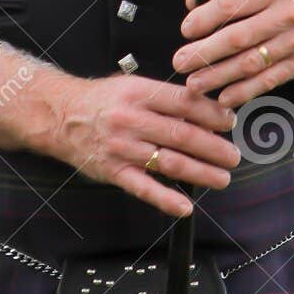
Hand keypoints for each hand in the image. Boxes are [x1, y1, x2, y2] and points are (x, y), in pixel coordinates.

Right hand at [42, 73, 241, 218]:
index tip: (230, 122)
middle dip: (213, 147)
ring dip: (199, 173)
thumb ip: (165, 99)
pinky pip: (143, 188)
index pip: (183, 103)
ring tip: (222, 178)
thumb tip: (204, 113)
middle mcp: (131, 120)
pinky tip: (185, 207)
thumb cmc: (103, 100)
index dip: (211, 113)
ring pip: (167, 162)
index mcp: (139, 93)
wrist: (60, 115)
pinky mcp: (113, 171)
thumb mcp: (133, 86)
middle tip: (233, 155)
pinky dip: (165, 199)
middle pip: (181, 135)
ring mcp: (122, 148)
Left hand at [172, 0, 293, 107]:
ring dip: (220, 76)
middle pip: (238, 37)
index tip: (185, 30)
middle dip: (205, 53)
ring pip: (252, 62)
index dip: (205, 18)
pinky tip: (226, 97)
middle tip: (180, 62)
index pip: (232, 4)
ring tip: (195, 85)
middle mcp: (286, 13)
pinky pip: (272, 79)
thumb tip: (195, 2)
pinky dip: (247, 90)